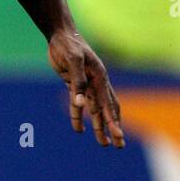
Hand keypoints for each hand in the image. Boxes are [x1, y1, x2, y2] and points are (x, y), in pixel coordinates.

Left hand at [48, 28, 124, 146]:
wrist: (60, 34)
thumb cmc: (69, 45)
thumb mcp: (73, 61)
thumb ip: (77, 83)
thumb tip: (79, 104)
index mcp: (100, 77)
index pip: (108, 104)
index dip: (113, 121)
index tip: (117, 135)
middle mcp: (97, 83)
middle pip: (107, 110)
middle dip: (113, 128)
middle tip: (119, 146)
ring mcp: (87, 85)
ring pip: (96, 110)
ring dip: (99, 126)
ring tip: (104, 144)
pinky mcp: (75, 85)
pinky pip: (79, 105)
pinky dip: (79, 116)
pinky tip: (80, 128)